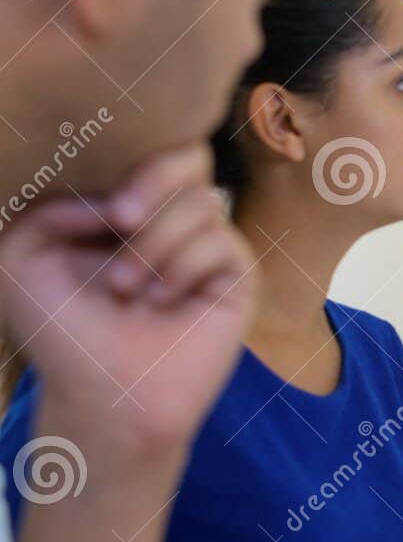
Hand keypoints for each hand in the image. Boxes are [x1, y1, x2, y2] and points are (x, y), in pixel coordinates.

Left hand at [0, 146, 255, 451]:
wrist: (104, 395)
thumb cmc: (65, 331)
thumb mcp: (24, 256)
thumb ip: (49, 202)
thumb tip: (113, 195)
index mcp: (126, 206)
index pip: (148, 147)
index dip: (130, 158)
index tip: (102, 201)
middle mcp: (171, 220)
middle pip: (189, 156)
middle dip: (151, 181)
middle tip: (119, 219)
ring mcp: (209, 247)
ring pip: (200, 203)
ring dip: (152, 244)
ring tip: (126, 288)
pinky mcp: (238, 276)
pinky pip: (221, 241)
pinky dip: (182, 267)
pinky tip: (162, 301)